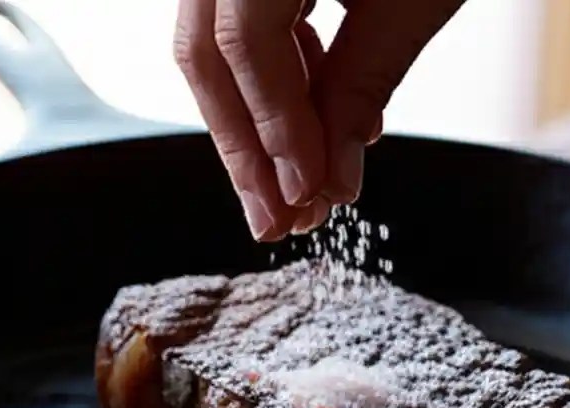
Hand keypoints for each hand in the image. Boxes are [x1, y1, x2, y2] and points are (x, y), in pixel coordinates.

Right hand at [174, 0, 464, 240]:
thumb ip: (362, 85)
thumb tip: (331, 179)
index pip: (244, 47)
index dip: (275, 131)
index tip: (307, 197)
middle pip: (207, 54)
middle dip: (245, 146)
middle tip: (274, 221)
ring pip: (217, 46)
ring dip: (257, 124)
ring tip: (296, 189)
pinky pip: (244, 23)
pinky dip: (278, 78)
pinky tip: (316, 122)